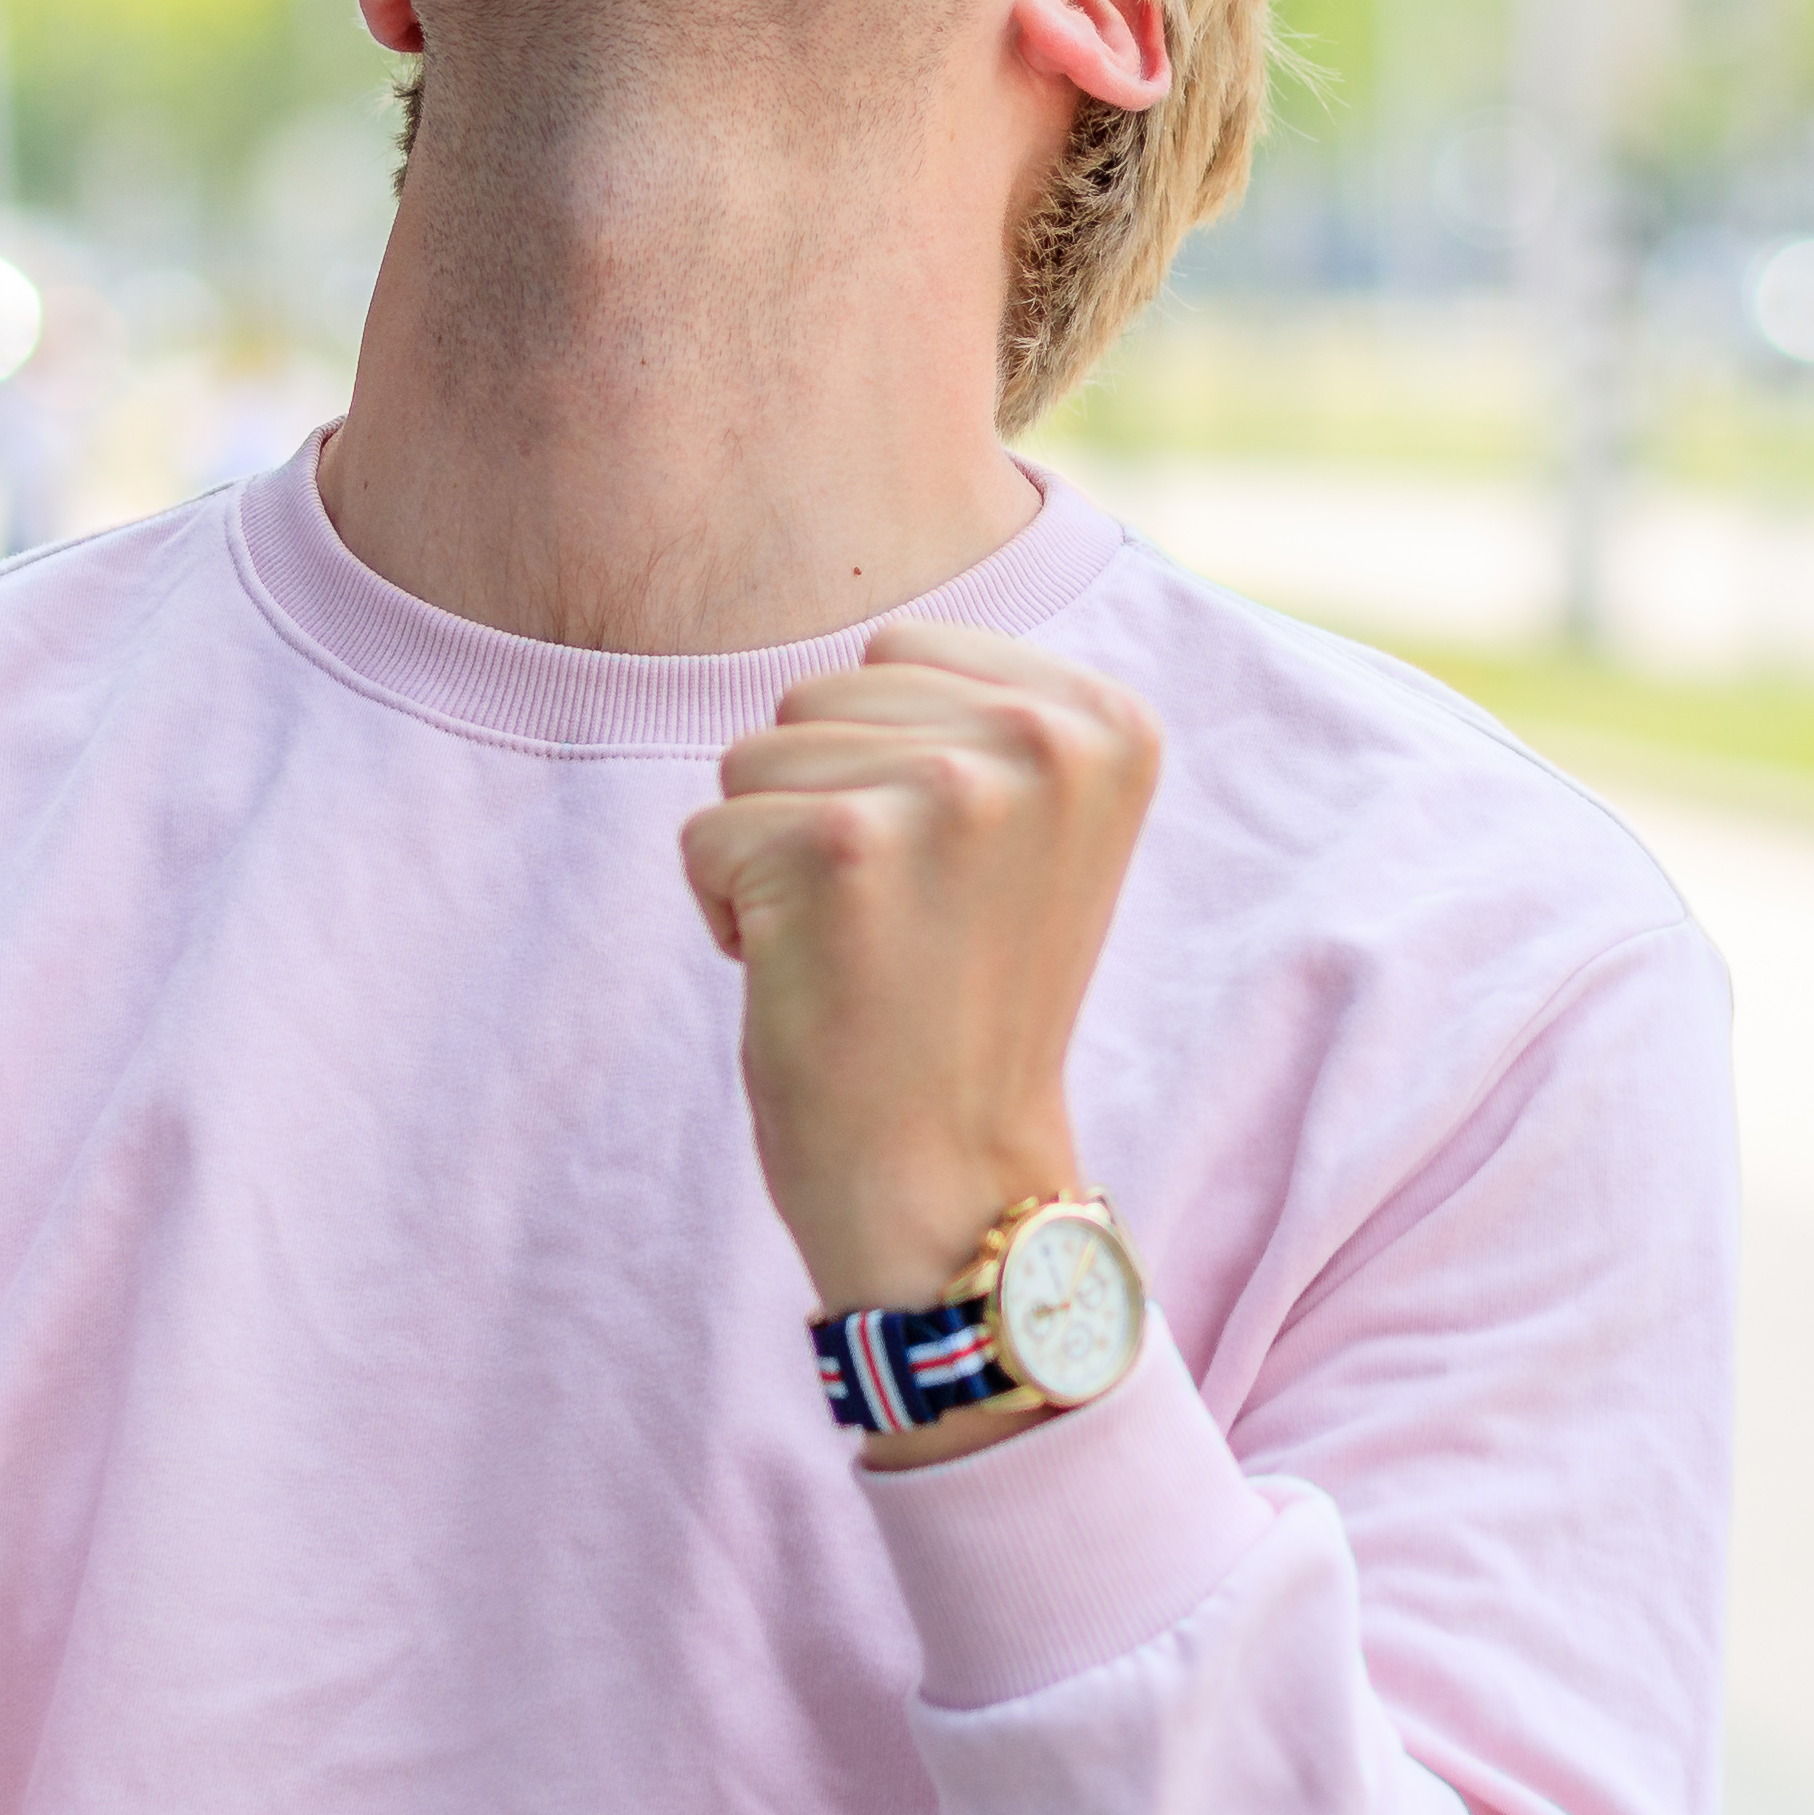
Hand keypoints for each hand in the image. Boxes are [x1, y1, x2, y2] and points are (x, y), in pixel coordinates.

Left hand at [683, 621, 1158, 1342]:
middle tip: (899, 923)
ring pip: (752, 757)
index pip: (897, 650)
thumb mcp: (1031, 826)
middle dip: (821, 807)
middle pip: (816, 696)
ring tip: (860, 949)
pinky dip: (727, 915)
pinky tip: (811, 980)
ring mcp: (948, 789)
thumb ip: (982, 712)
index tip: (951, 877)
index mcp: (1108, 721)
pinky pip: (705, 835)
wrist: (955, 1180)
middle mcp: (1045, 738)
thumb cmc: (964, 1000)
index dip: (885, 767)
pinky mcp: (843, 849)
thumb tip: (877, 634)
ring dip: (772, 858)